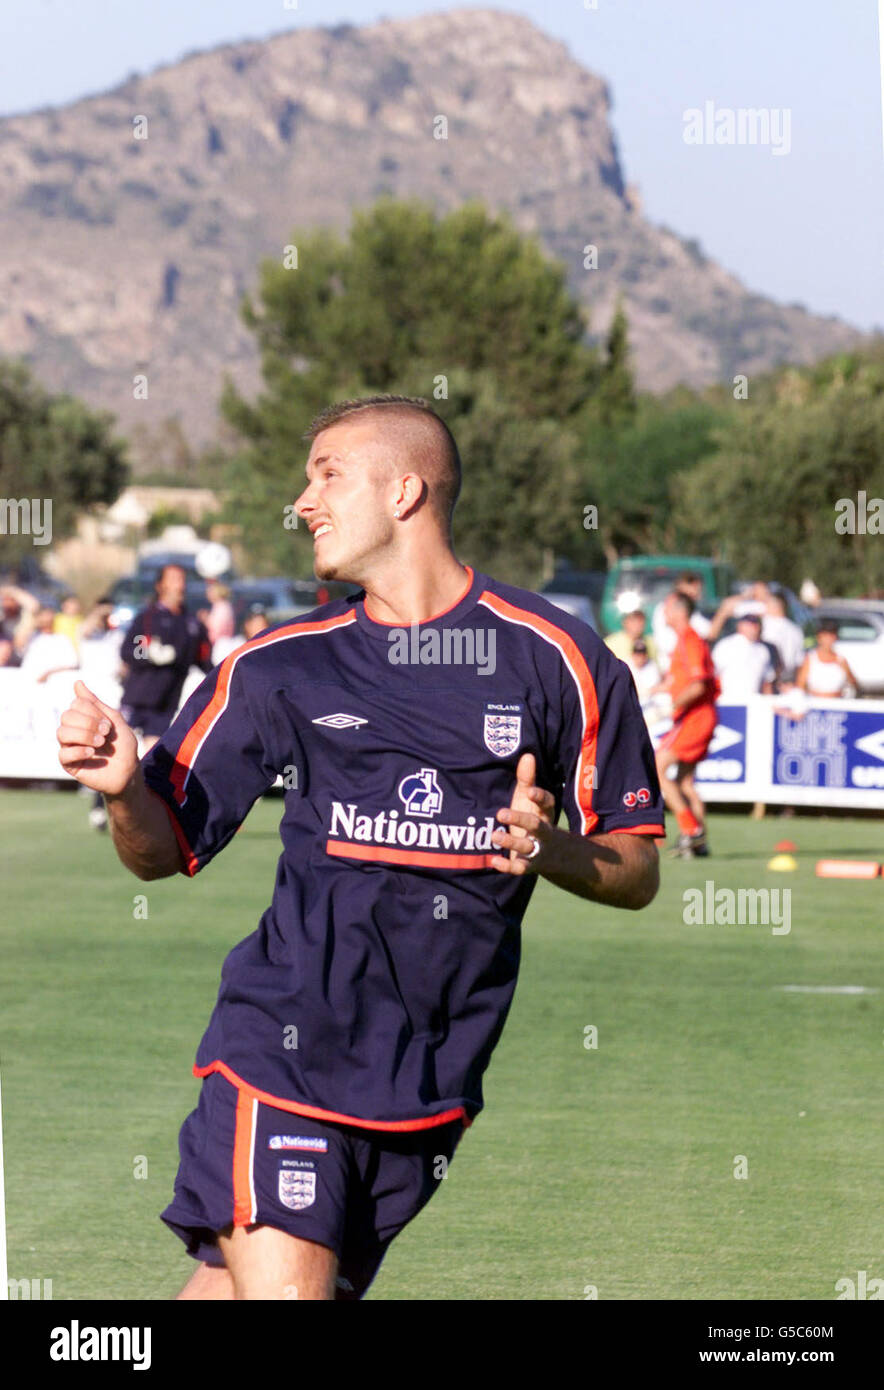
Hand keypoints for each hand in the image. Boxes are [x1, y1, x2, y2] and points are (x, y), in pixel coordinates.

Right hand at [56, 679, 138, 793]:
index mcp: (83, 718)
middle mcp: (73, 730)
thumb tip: (77, 682)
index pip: (76, 703)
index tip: (109, 724)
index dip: (93, 711)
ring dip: (84, 735)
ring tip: (100, 743)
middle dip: (89, 723)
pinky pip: (63, 753)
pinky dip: (79, 750)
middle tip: (105, 733)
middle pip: (66, 716)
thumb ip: (95, 703)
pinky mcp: (69, 764)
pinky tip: (92, 753)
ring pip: (61, 733)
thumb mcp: (114, 720)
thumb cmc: (122, 745)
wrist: (129, 771)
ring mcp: (69, 747)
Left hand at [490, 751, 556, 874]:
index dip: (540, 797)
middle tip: (500, 813)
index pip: (548, 804)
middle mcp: (545, 832)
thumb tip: (527, 755)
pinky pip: (521, 868)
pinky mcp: (531, 865)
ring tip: (494, 836)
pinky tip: (493, 861)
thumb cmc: (538, 818)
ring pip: (527, 848)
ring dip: (511, 843)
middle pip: (536, 826)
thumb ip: (527, 780)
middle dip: (520, 820)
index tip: (530, 791)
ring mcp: (539, 850)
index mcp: (546, 813)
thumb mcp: (532, 801)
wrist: (560, 857)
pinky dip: (508, 866)